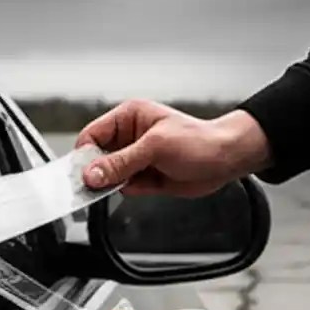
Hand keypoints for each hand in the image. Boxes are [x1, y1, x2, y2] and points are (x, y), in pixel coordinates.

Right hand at [75, 100, 270, 196]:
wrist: (227, 160)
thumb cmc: (200, 142)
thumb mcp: (155, 147)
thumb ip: (120, 162)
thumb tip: (91, 174)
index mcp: (128, 117)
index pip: (92, 135)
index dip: (84, 155)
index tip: (82, 174)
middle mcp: (129, 137)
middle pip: (96, 157)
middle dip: (97, 172)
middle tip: (97, 185)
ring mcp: (136, 158)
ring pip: (108, 175)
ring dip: (114, 183)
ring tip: (133, 180)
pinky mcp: (144, 177)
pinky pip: (123, 187)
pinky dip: (128, 191)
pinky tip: (146, 186)